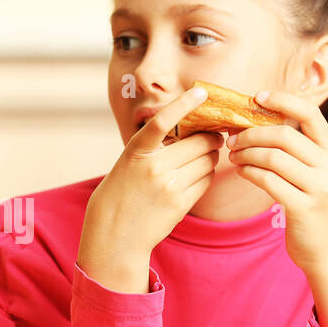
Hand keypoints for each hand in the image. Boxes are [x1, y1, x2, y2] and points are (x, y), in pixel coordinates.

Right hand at [79, 84, 222, 291]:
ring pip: (208, 161)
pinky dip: (205, 175)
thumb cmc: (122, 192)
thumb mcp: (130, 163)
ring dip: (209, 157)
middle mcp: (154, 167)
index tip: (201, 92)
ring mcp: (169, 186)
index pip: (162, 121)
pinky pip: (206, 181)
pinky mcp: (181, 204)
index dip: (183, 104)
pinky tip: (193, 178)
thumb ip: (155, 147)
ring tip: (197, 161)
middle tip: (213, 136)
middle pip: (201, 142)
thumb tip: (195, 133)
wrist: (114, 233)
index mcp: (137, 151)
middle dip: (211, 137)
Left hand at [225, 90, 327, 276]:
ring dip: (246, 153)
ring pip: (273, 157)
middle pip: (283, 135)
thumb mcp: (315, 178)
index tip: (257, 97)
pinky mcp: (303, 207)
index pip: (310, 114)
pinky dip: (249, 172)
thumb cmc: (314, 212)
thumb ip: (299, 154)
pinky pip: (268, 180)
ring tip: (233, 156)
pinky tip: (241, 171)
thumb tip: (262, 127)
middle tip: (232, 138)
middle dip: (251, 133)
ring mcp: (319, 187)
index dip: (283, 100)